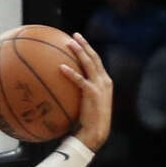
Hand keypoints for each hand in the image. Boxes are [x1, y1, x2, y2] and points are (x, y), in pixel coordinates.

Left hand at [62, 32, 111, 152]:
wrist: (97, 131)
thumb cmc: (89, 120)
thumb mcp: (87, 102)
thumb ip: (81, 92)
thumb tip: (65, 87)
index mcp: (105, 81)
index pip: (97, 61)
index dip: (89, 50)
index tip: (80, 41)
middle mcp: (105, 80)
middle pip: (94, 57)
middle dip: (85, 44)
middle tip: (75, 35)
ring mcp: (100, 86)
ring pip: (90, 63)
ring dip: (79, 51)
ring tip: (69, 43)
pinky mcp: (93, 93)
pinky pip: (80, 80)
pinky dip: (71, 73)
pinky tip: (61, 67)